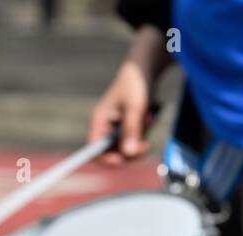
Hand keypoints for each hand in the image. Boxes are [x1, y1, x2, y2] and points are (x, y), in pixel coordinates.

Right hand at [88, 26, 167, 165]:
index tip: (121, 161)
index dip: (105, 159)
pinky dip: (144, 135)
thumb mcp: (135, 107)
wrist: (146, 68)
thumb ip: (132, 130)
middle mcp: (105, 128)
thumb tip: (128, 154)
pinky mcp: (127, 129)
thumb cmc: (136, 83)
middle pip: (113, 154)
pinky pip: (135, 142)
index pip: (94, 150)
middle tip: (146, 144)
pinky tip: (148, 118)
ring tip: (147, 119)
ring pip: (127, 150)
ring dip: (140, 140)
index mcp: (99, 121)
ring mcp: (116, 129)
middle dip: (131, 151)